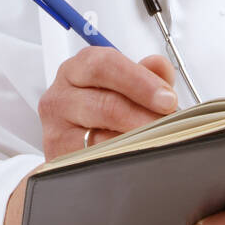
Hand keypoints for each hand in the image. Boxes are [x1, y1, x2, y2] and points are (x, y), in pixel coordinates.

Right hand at [37, 48, 177, 160]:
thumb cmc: (101, 105)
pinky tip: (135, 154)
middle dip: (143, 115)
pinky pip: (93, 158)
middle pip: (105, 104)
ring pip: (100, 136)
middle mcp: (62, 95)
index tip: (167, 98)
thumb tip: (159, 66)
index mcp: (78, 68)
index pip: (106, 65)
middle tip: (167, 124)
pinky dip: (119, 156)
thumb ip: (146, 73)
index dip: (140, 82)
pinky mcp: (58, 156)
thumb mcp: (123, 83)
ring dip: (135, 139)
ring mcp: (56, 127)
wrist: (72, 137)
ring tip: (156, 140)